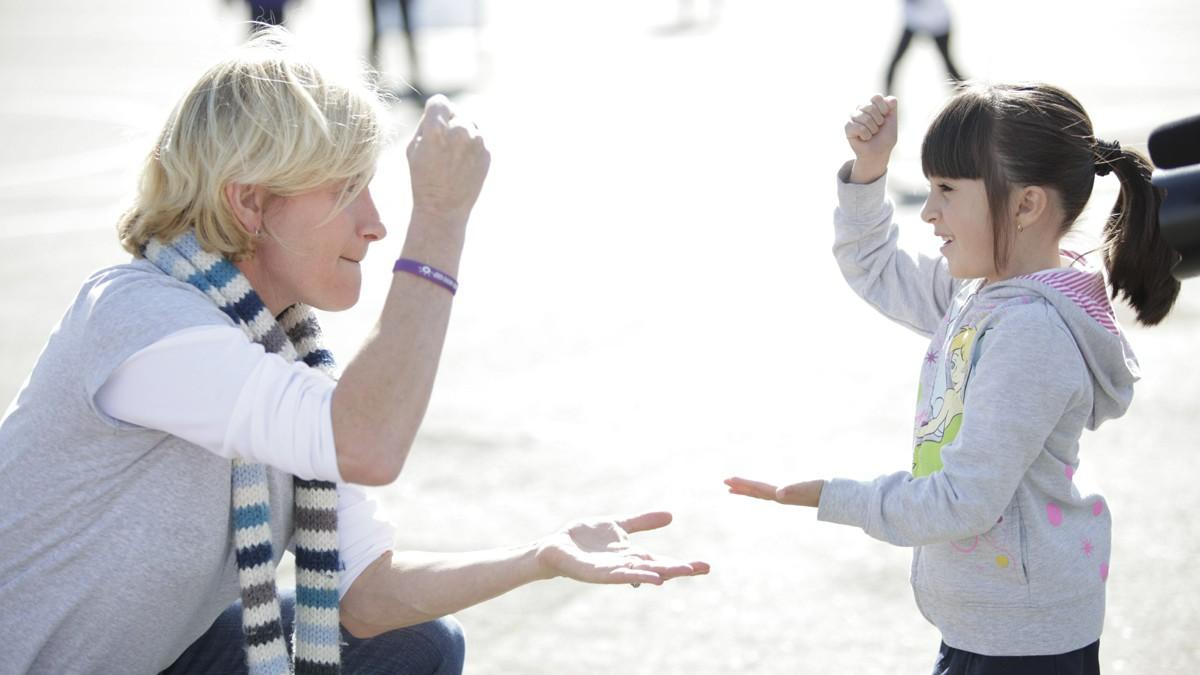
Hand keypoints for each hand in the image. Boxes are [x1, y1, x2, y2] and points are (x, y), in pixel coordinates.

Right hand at [406, 95, 490, 226]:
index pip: (439, 101)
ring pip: (469, 122)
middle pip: (456, 111)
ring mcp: (476, 141)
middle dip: (449, 122)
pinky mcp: (487, 151)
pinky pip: (478, 137)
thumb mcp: (413, 148)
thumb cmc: (423, 178)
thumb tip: (441, 108)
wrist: (443, 207)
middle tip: (442, 145)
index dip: (434, 111)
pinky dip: (471, 145)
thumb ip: (427, 123)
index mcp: (437, 129)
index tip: (433, 123)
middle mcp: (459, 131)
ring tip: (453, 155)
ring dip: (462, 132)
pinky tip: (462, 163)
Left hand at [535, 512, 709, 586]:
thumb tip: (670, 515)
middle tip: (701, 568)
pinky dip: (631, 575)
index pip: (662, 560)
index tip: (706, 566)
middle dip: (678, 569)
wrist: (556, 545)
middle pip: (656, 568)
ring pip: (639, 573)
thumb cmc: (585, 538)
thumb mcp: (619, 525)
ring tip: (680, 572)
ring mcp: (611, 570)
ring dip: (659, 573)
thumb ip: (642, 522)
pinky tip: (646, 577)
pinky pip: (615, 575)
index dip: (683, 564)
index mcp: (632, 555)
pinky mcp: (594, 573)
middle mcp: (625, 565)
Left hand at [724, 477, 823, 507]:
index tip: (728, 480)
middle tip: (725, 482)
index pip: (756, 488)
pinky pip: (769, 492)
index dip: (742, 484)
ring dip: (747, 490)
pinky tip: (758, 489)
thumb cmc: (819, 490)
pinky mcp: (789, 495)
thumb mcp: (805, 488)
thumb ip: (792, 490)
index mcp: (779, 495)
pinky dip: (759, 490)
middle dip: (740, 487)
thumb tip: (778, 494)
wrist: (833, 497)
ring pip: (760, 494)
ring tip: (734, 488)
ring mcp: (784, 497)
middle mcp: (779, 497)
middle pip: (755, 492)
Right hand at [844, 94, 897, 183]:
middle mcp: (861, 108)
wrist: (878, 153)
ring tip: (871, 134)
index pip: (876, 97)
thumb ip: (892, 108)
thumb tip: (890, 99)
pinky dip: (865, 135)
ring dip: (872, 130)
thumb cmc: (885, 138)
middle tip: (877, 129)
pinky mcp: (847, 126)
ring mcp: (853, 116)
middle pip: (870, 107)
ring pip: (865, 118)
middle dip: (878, 121)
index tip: (885, 118)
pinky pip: (859, 128)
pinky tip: (864, 138)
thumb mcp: (893, 121)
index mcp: (872, 104)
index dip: (883, 108)